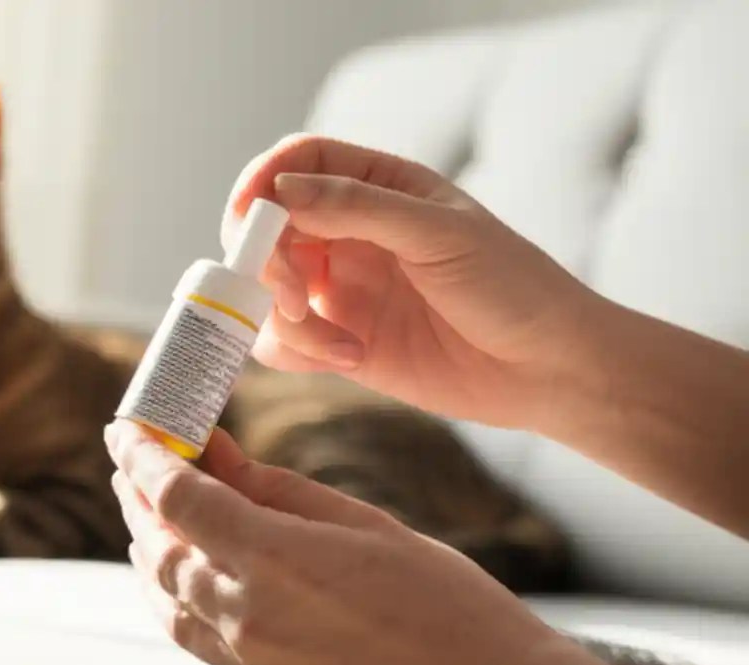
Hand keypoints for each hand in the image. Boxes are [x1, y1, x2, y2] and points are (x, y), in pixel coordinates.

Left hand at [105, 420, 616, 664]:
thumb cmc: (446, 606)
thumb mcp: (363, 524)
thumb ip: (275, 488)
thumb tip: (214, 450)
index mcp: (272, 561)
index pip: (174, 497)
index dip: (141, 456)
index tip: (127, 427)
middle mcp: (243, 614)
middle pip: (157, 543)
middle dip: (137, 492)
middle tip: (133, 455)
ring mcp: (247, 657)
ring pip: (163, 590)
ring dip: (145, 541)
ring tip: (144, 502)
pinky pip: (185, 629)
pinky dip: (165, 589)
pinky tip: (172, 567)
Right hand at [224, 135, 597, 428]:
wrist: (547, 369)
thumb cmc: (511, 285)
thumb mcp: (441, 234)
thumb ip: (358, 207)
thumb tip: (279, 191)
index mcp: (379, 186)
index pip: (298, 163)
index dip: (263, 182)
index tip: (249, 215)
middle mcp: (349, 232)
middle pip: (268, 228)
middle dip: (266, 261)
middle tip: (293, 296)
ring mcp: (341, 288)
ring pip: (266, 289)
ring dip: (284, 317)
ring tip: (337, 344)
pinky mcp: (339, 341)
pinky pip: (282, 341)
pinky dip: (297, 351)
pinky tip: (351, 359)